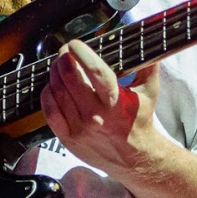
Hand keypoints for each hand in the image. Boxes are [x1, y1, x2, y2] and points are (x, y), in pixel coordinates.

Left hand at [39, 39, 161, 175]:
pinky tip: (51, 87)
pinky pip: (50, 112)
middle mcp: (96, 116)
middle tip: (64, 51)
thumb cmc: (139, 121)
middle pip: (70, 79)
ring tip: (58, 65)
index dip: (82, 53)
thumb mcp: (149, 92)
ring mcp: (80, 128)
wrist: (134, 158)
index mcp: (116, 102)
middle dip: (63, 59)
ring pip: (58, 92)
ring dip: (54, 74)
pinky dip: (47, 95)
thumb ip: (147, 65)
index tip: (75, 43)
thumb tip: (145, 39)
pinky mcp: (68, 139)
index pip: (95, 71)